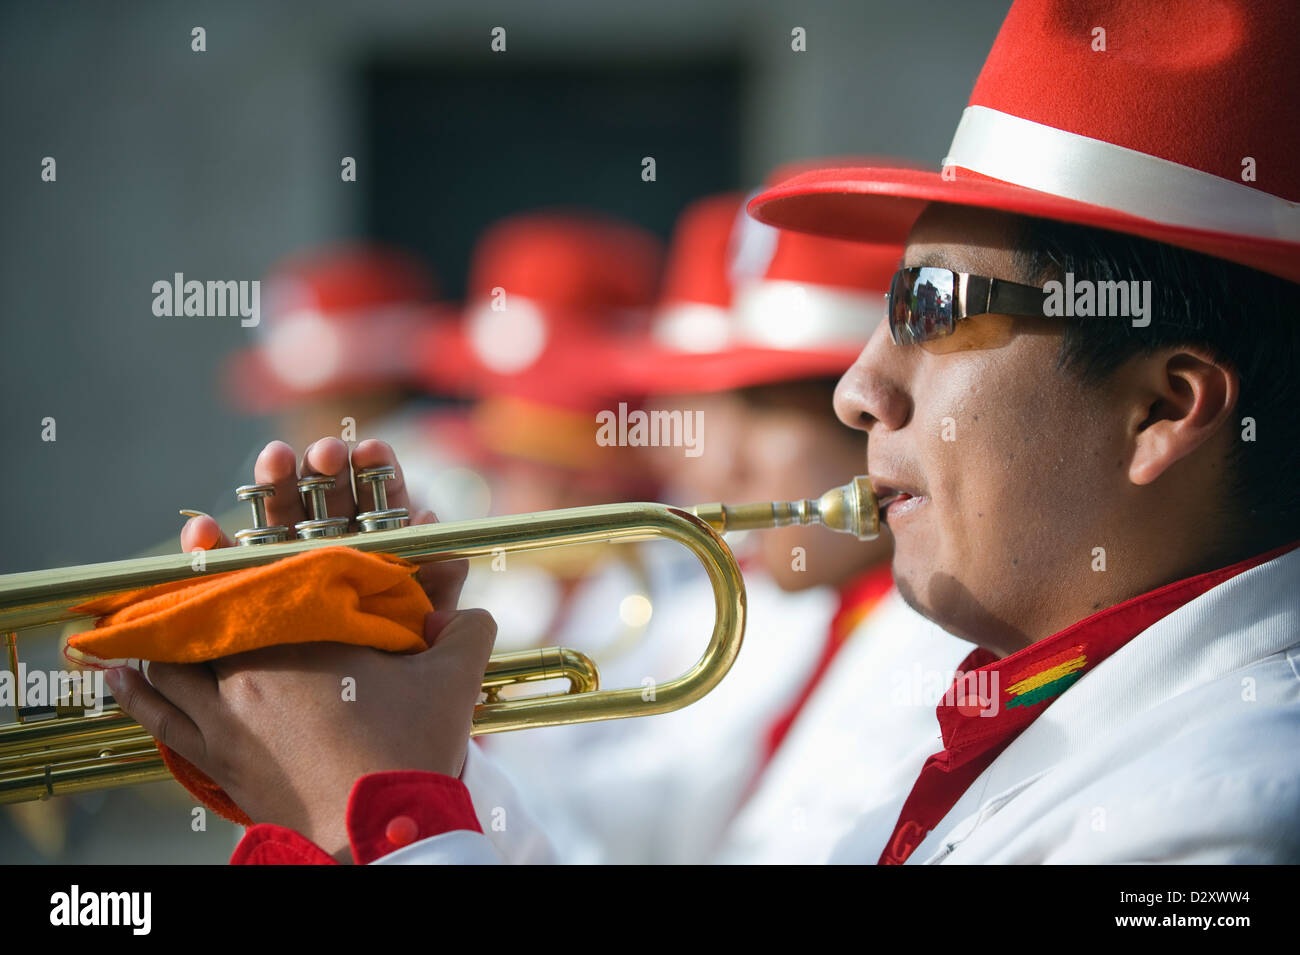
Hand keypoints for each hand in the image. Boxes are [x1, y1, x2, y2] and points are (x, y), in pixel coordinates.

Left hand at [108, 437, 494, 862]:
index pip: (286, 559)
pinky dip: (138, 693)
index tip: (266, 471)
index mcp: (311, 636)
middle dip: (210, 557)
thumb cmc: (412, 752)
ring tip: (147, 596)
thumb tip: (467, 598)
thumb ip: (464, 627)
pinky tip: (120, 676)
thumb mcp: (453, 679)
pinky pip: (161, 718)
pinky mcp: (217, 757)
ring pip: (178, 652)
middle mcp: (254, 666)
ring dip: (164, 619)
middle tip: (197, 525)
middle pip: (222, 597)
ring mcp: (228, 712)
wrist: (380, 835)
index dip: (278, 511)